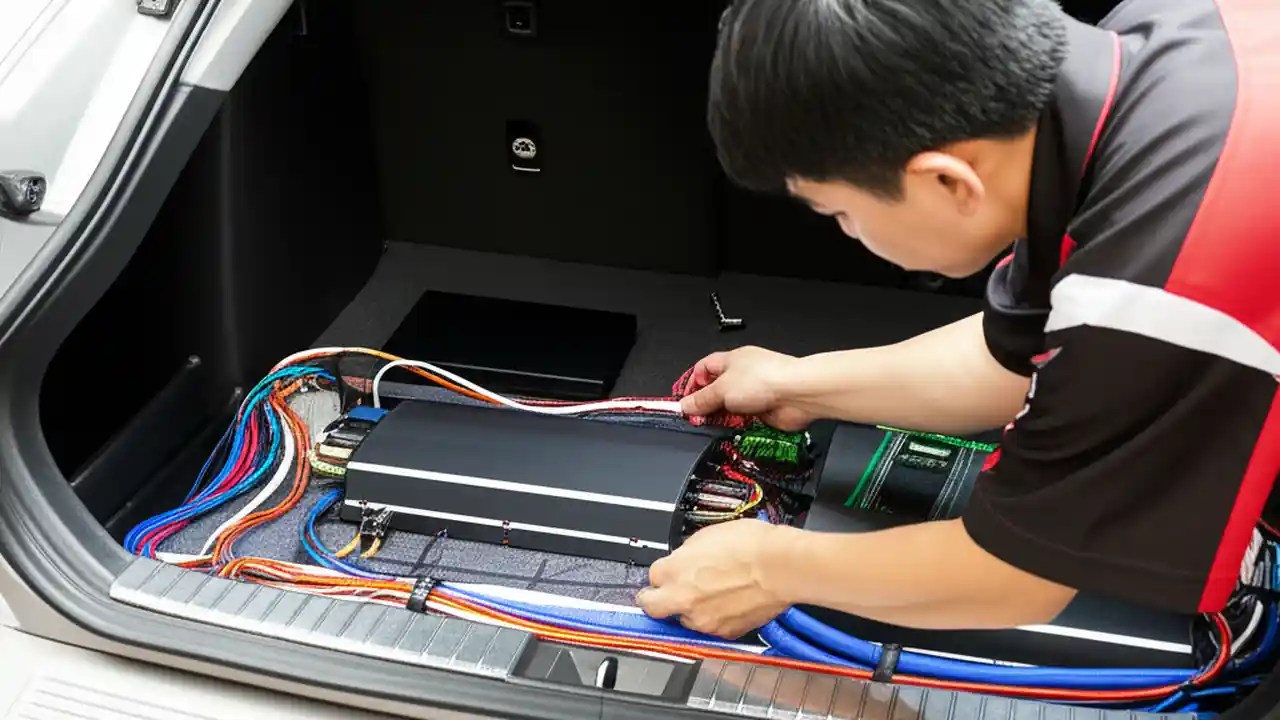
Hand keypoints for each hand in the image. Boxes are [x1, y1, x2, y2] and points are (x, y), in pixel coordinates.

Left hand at [636, 519, 796, 637]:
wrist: (781, 566)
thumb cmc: (751, 546)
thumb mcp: (707, 535)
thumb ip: (686, 553)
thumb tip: (684, 560)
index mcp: (673, 570)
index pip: (652, 576)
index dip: (664, 573)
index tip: (670, 573)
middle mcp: (682, 599)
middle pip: (652, 607)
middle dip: (656, 600)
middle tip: (668, 593)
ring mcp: (702, 620)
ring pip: (684, 619)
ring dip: (691, 609)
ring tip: (713, 594)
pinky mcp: (724, 633)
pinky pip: (711, 627)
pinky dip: (715, 617)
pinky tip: (730, 602)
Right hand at [679, 346, 811, 430]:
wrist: (798, 393)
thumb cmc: (765, 379)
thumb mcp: (722, 389)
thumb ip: (701, 400)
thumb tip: (685, 405)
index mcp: (730, 360)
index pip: (703, 369)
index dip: (692, 384)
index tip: (684, 402)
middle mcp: (743, 375)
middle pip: (716, 390)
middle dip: (705, 405)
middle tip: (696, 418)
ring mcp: (755, 393)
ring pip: (730, 407)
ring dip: (721, 417)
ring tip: (713, 425)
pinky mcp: (765, 410)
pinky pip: (745, 420)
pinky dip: (738, 426)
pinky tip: (732, 430)